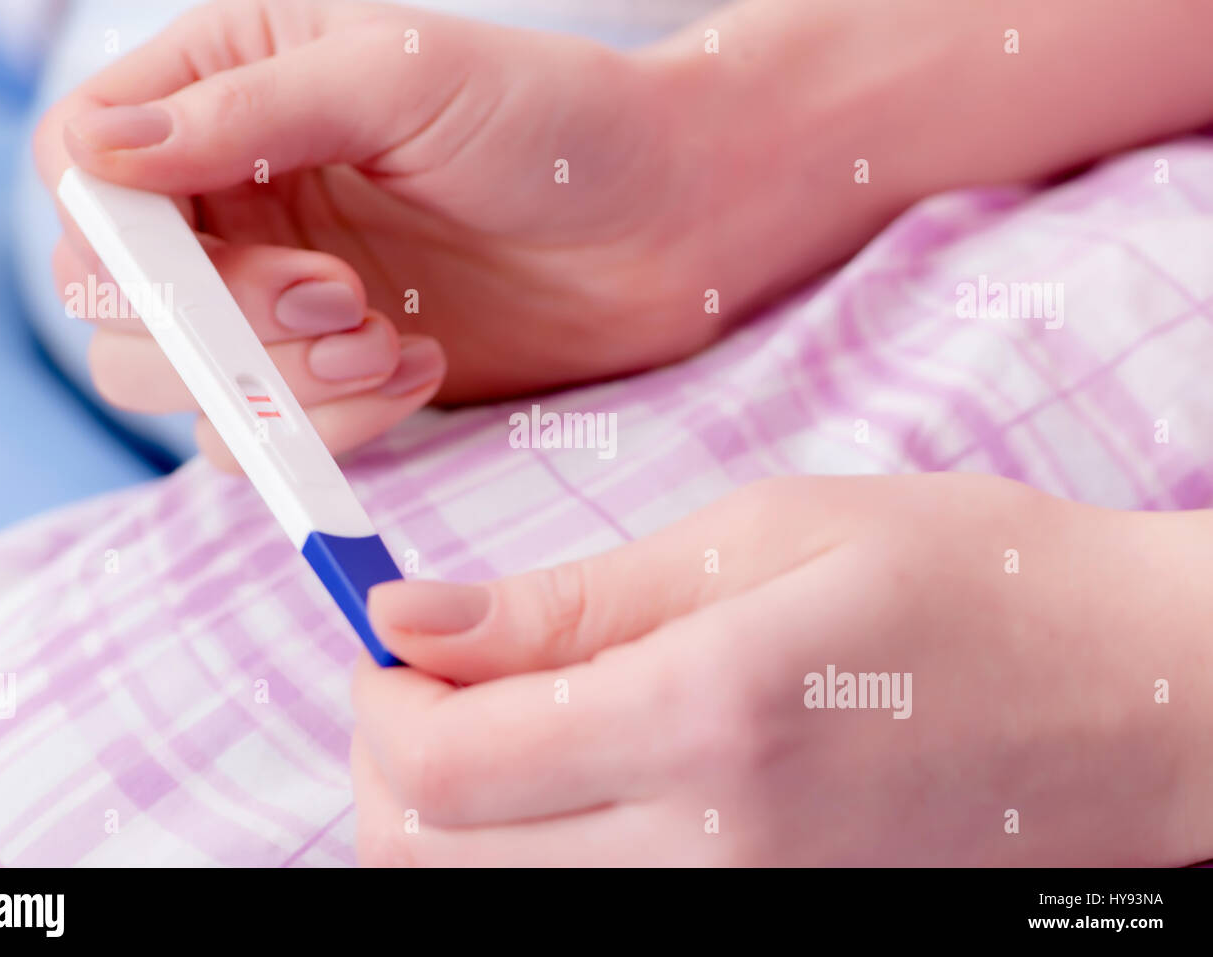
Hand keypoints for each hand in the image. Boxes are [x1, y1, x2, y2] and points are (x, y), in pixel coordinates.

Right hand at [34, 0, 720, 467]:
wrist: (669, 223)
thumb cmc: (553, 123)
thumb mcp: (403, 78)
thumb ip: (251, 113)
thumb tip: (98, 153)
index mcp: (229, 90)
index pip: (85, 172)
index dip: (114, 240)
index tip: (204, 271)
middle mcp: (236, 199)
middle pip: (118, 302)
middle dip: (219, 327)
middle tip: (342, 306)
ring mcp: (279, 300)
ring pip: (185, 388)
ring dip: (278, 389)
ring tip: (389, 346)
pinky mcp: (334, 381)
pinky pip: (270, 441)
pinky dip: (333, 429)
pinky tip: (422, 368)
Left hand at [351, 473, 1212, 864]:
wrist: (1127, 698)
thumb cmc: (966, 581)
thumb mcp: (765, 537)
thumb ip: (573, 599)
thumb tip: (408, 616)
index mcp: (710, 721)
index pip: (447, 766)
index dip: (377, 698)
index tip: (385, 633)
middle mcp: (714, 855)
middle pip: (436, 861)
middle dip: (387, 761)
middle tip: (427, 671)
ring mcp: (742, 913)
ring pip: (493, 900)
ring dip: (447, 812)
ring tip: (498, 711)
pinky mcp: (765, 927)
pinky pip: (583, 911)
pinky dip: (525, 849)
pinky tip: (567, 768)